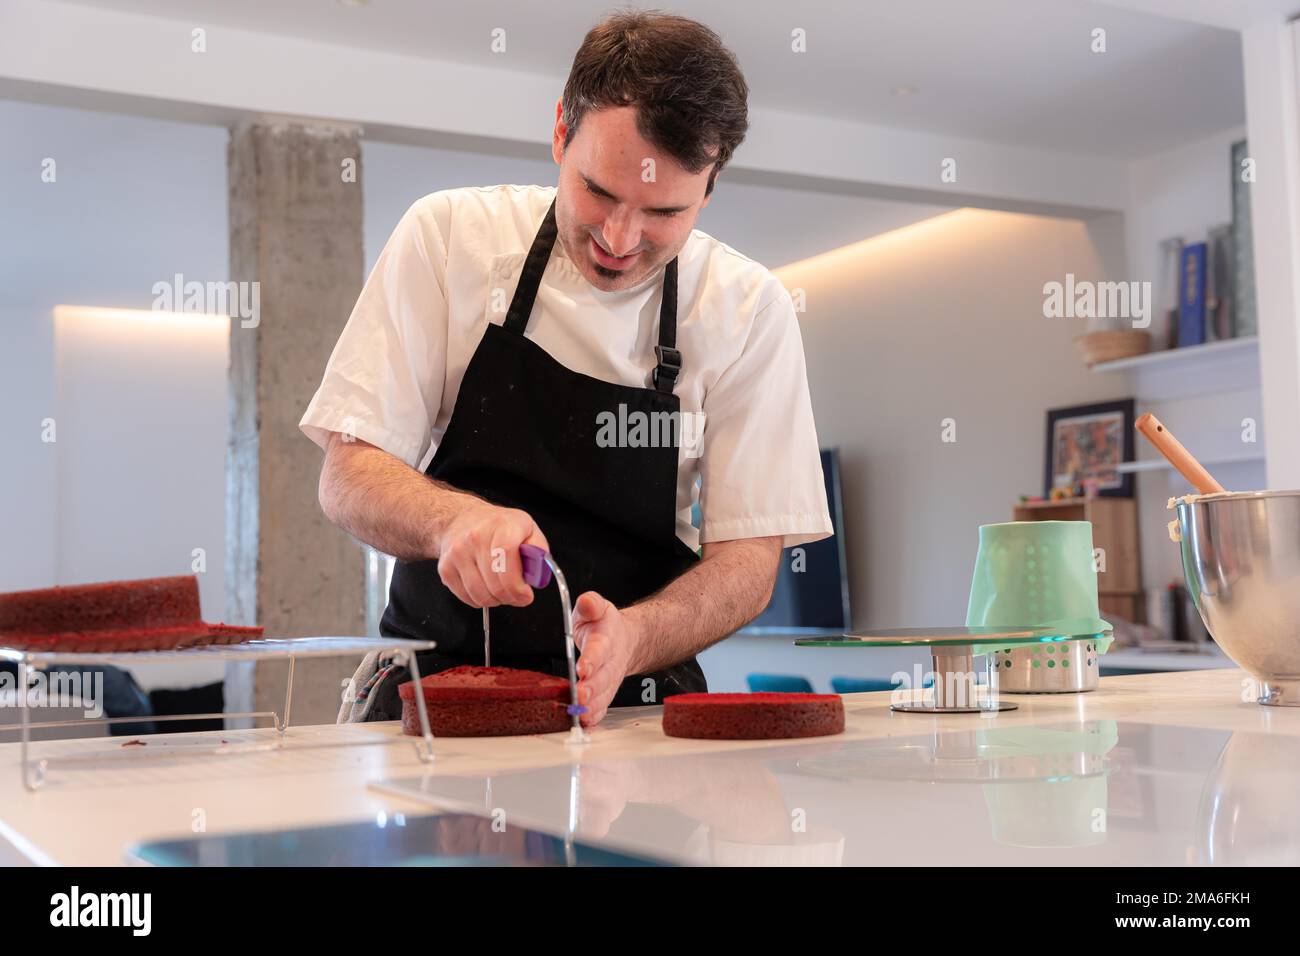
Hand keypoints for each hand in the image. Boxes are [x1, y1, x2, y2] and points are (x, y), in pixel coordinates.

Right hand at [436, 501, 548, 608]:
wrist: (460, 520)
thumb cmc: (498, 527)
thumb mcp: (527, 529)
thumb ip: (538, 552)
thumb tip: (536, 576)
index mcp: (501, 525)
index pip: (506, 557)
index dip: (517, 584)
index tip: (526, 594)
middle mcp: (476, 537)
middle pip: (495, 583)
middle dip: (511, 597)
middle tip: (517, 595)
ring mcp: (457, 553)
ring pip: (480, 595)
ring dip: (496, 601)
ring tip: (502, 590)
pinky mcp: (445, 568)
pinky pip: (467, 598)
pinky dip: (480, 600)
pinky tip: (486, 587)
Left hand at [573, 591, 638, 726]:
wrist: (623, 639)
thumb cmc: (602, 624)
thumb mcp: (595, 606)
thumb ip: (590, 604)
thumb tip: (587, 602)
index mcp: (606, 638)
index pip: (599, 648)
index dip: (592, 658)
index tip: (582, 669)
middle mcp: (611, 661)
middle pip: (604, 676)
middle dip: (592, 687)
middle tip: (579, 696)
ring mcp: (611, 678)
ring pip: (605, 694)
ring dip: (593, 705)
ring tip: (581, 713)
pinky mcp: (607, 691)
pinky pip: (603, 705)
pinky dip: (596, 715)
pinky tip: (586, 722)